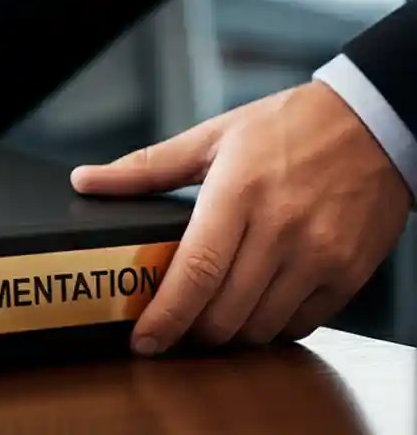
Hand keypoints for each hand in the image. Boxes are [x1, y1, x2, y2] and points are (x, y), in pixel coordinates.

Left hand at [72, 80, 411, 355]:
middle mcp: (281, 228)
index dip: (166, 315)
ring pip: (260, 326)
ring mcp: (319, 255)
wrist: (375, 123)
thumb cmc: (290, 126)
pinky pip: (299, 324)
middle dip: (190, 330)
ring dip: (229, 332)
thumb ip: (145, 168)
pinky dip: (271, 327)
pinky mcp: (348, 273)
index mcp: (239, 192)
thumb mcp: (213, 137)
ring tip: (214, 313)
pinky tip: (256, 305)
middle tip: (174, 324)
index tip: (144, 339)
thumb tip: (87, 181)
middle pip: (224, 311)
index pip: (196, 270)